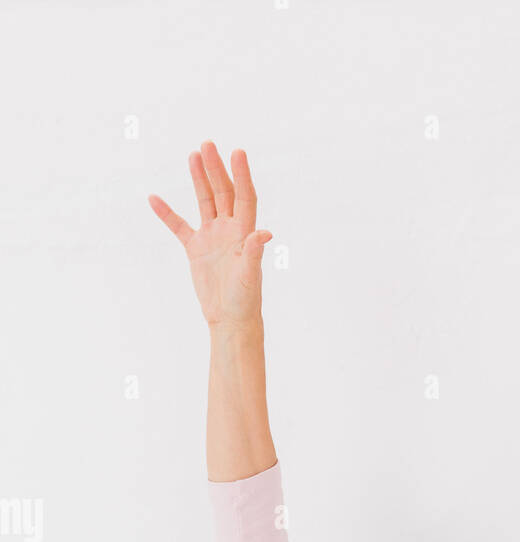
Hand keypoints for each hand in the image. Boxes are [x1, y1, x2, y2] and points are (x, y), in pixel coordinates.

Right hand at [148, 141, 272, 328]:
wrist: (229, 318)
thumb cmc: (245, 300)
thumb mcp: (250, 276)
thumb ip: (254, 253)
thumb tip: (265, 233)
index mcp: (245, 233)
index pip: (245, 197)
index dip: (242, 175)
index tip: (237, 152)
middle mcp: (230, 230)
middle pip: (223, 192)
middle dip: (216, 169)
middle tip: (208, 144)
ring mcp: (212, 237)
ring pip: (205, 201)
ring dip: (198, 179)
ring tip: (193, 155)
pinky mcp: (196, 248)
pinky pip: (179, 226)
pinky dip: (167, 214)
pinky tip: (154, 198)